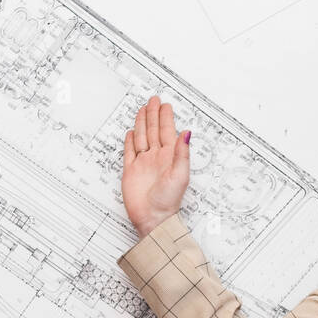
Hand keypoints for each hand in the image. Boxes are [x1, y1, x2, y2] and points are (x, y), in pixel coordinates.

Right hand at [122, 96, 190, 236]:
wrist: (153, 218)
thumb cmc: (168, 201)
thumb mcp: (180, 174)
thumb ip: (182, 152)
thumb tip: (187, 133)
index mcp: (169, 157)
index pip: (167, 132)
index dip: (166, 117)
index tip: (165, 105)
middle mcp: (156, 158)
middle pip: (153, 131)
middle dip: (153, 115)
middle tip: (153, 100)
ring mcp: (143, 164)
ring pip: (142, 138)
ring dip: (142, 123)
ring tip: (142, 110)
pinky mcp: (131, 171)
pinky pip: (130, 152)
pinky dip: (130, 141)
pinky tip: (132, 132)